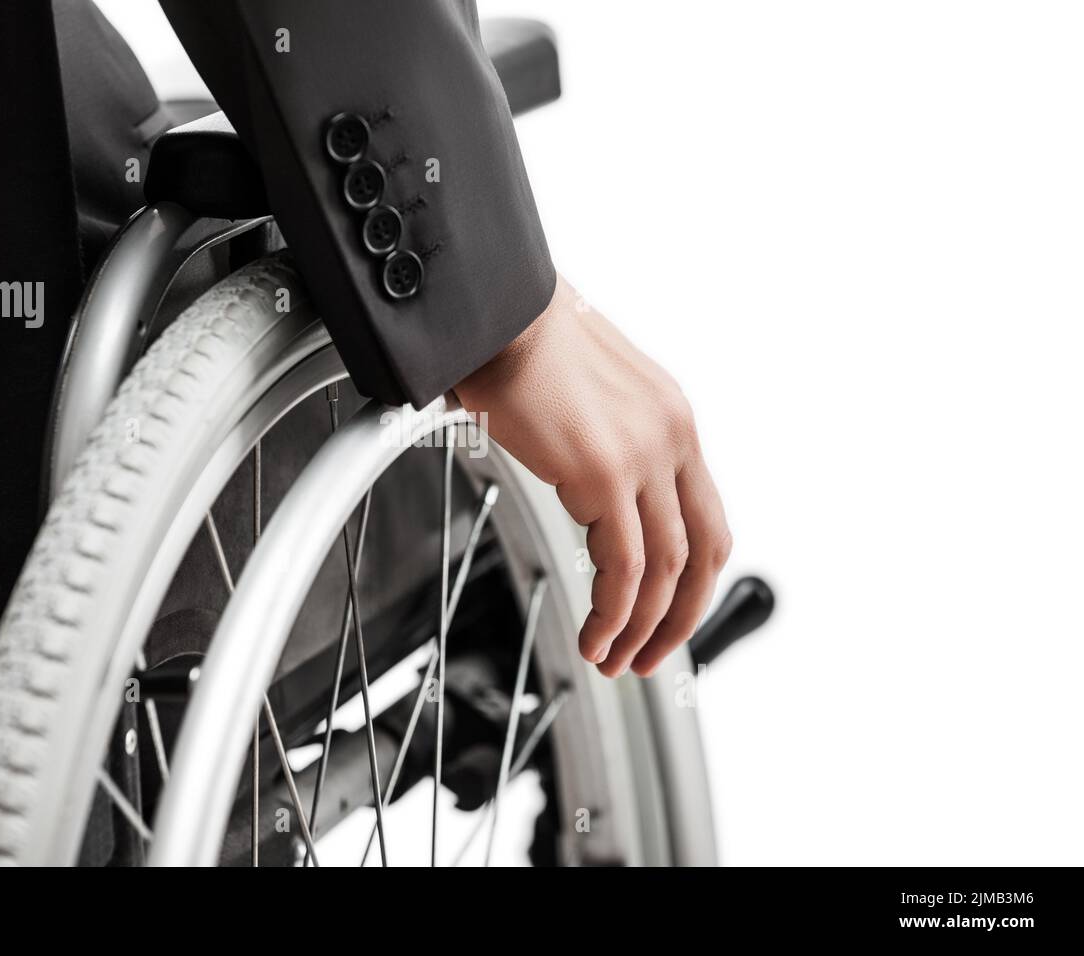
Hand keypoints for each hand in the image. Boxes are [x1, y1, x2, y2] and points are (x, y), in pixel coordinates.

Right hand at [454, 274, 730, 676]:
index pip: (705, 519)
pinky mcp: (605, 472)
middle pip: (702, 552)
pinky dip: (613, 613)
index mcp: (671, 420)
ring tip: (610, 658)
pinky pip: (622, 567)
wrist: (493, 306)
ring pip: (665, 570)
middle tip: (650, 655)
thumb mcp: (584, 396)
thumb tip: (584, 496)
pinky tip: (594, 635)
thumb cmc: (519, 341)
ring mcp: (645, 454)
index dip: (692, 579)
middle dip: (680, 616)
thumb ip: (601, 445)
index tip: (665, 612)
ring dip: (642, 627)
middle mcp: (671, 437)